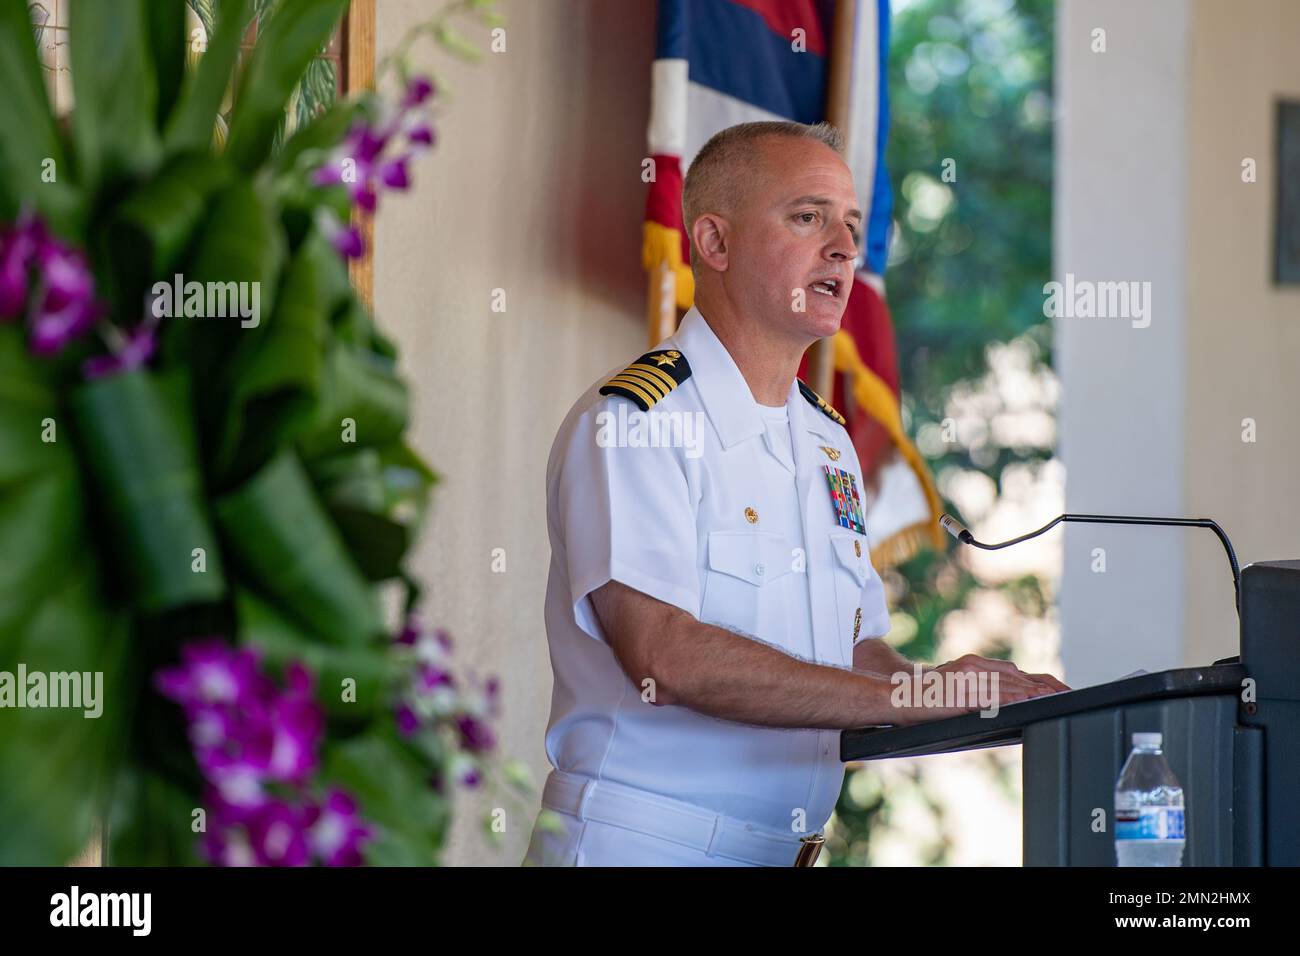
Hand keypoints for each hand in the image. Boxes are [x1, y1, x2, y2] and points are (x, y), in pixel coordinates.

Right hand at [933, 654, 1070, 704]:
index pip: (1012, 671)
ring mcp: (967, 679)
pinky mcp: (961, 695)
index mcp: (972, 663)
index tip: (1059, 688)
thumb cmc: (924, 695)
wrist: (897, 695)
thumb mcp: (953, 684)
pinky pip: (992, 697)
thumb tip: (1001, 695)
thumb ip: (977, 686)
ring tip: (1054, 698)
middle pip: (1016, 676)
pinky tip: (1027, 702)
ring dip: (1033, 692)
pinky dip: (1012, 698)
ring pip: (1008, 685)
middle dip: (1043, 686)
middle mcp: (972, 666)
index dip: (1037, 679)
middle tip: (1066, 693)